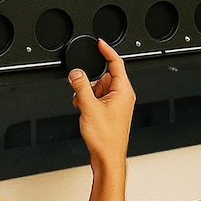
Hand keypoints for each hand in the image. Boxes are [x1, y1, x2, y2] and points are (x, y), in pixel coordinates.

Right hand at [69, 39, 134, 171]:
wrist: (108, 158)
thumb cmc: (106, 138)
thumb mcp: (89, 107)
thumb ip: (81, 87)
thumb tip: (76, 73)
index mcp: (123, 91)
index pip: (117, 63)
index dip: (107, 51)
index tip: (100, 43)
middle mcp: (123, 96)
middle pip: (104, 77)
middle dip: (91, 83)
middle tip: (83, 95)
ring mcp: (118, 105)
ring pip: (100, 89)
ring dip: (89, 94)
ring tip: (85, 108)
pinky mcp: (112, 112)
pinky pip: (99, 99)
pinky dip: (89, 102)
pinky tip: (85, 112)